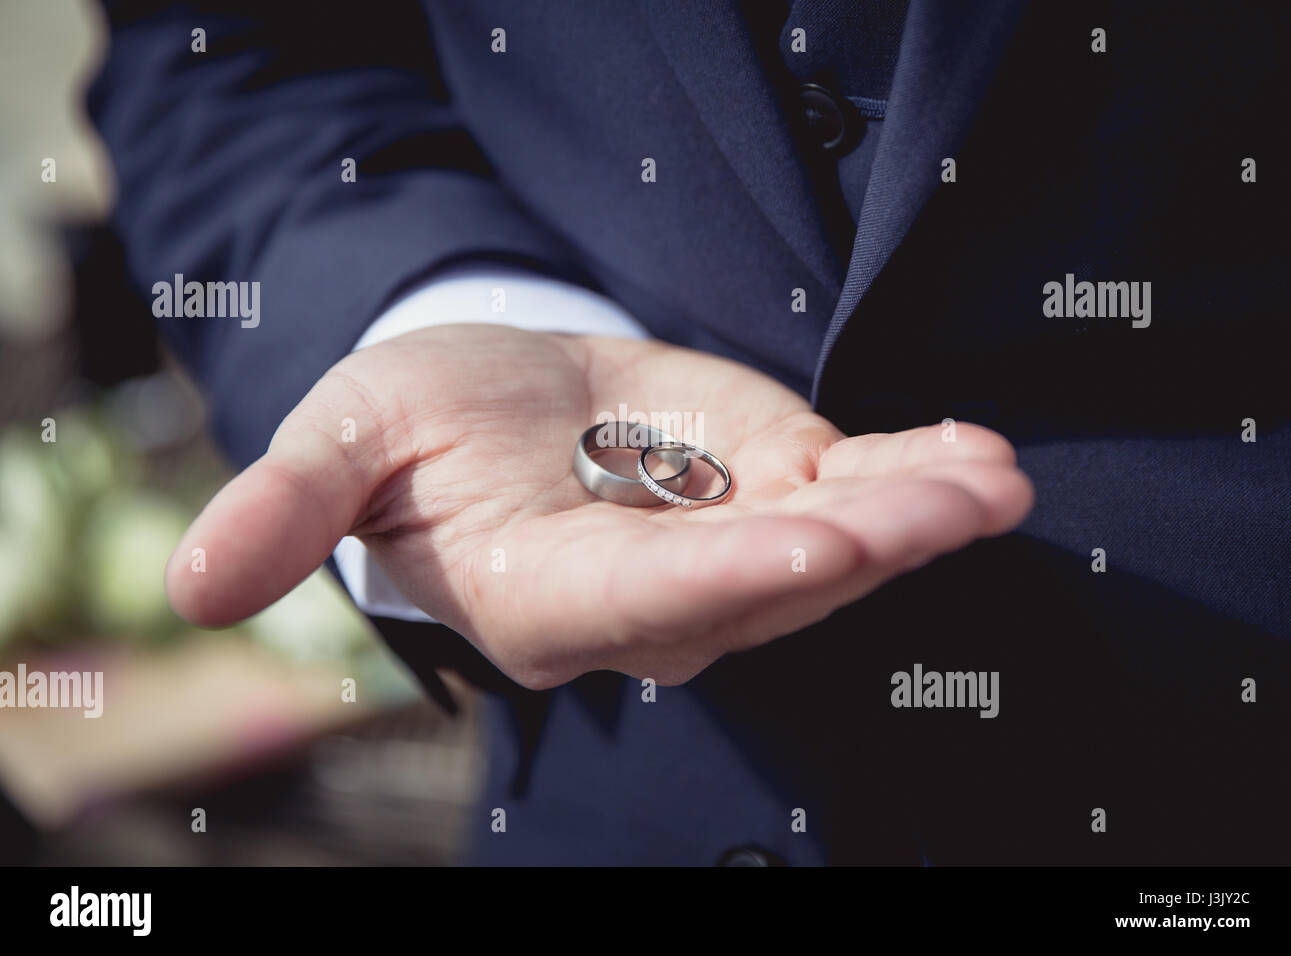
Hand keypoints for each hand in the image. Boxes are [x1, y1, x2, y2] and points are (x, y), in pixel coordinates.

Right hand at [166, 324, 1032, 687]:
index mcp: (539, 592)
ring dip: (915, 515)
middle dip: (862, 549)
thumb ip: (290, 509)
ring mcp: (720, 549)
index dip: (722, 576)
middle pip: (761, 586)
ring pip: (824, 549)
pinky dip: (913, 476)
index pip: (637, 601)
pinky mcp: (765, 495)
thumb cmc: (414, 424)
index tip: (814, 541)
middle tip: (956, 503)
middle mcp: (644, 596)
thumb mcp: (344, 439)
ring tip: (993, 478)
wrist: (496, 399)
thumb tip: (195, 588)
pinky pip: (847, 496)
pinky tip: (979, 458)